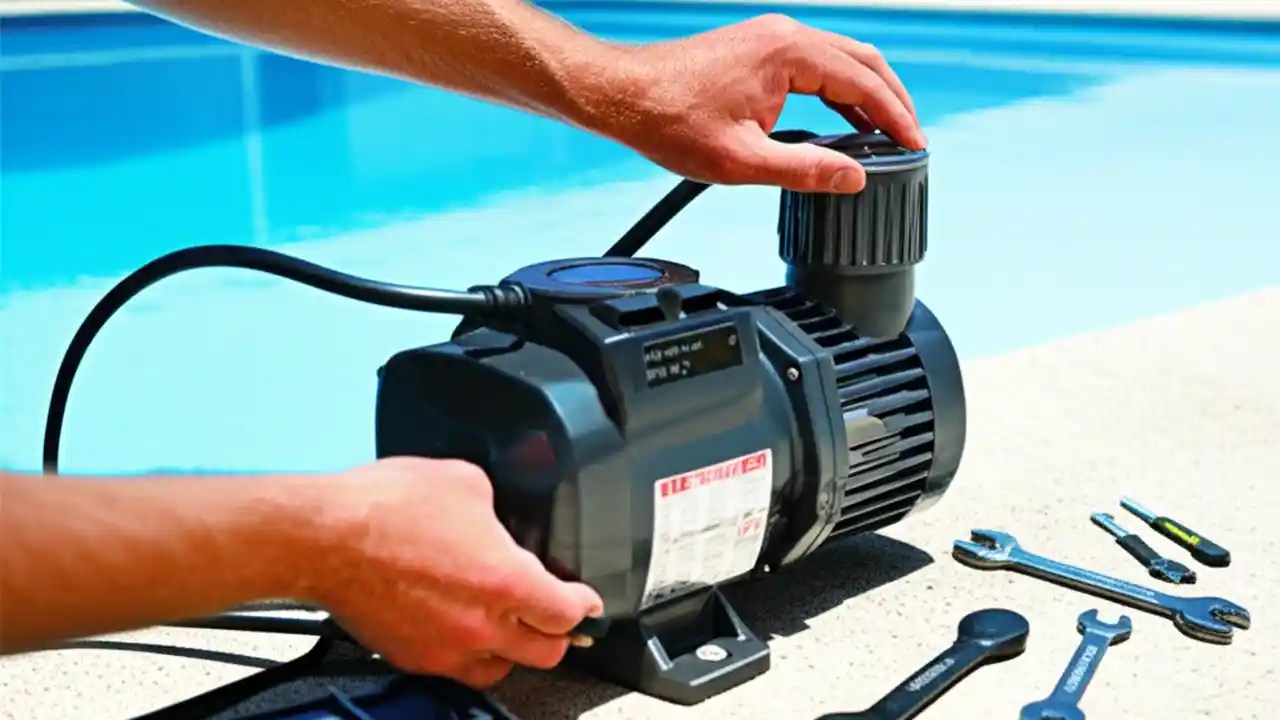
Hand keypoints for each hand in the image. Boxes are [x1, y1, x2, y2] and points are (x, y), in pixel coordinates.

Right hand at [309, 457, 602, 687]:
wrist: (324, 537)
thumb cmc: (385, 508)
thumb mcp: (465, 481)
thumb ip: (495, 507)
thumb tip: (495, 516)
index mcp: (507, 582)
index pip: (568, 612)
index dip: (584, 604)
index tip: (586, 600)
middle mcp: (481, 626)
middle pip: (546, 653)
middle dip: (558, 634)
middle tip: (556, 616)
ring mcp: (445, 648)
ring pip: (501, 669)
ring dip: (512, 650)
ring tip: (508, 626)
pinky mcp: (410, 656)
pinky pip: (455, 668)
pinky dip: (468, 653)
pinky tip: (460, 628)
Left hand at [591, 14, 925, 192]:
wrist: (623, 94)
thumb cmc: (669, 120)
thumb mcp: (742, 160)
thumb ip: (805, 169)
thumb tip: (853, 177)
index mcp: (788, 52)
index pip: (864, 81)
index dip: (896, 116)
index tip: (914, 145)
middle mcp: (784, 34)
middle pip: (862, 61)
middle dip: (892, 100)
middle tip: (910, 139)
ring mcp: (769, 37)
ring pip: (840, 58)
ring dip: (867, 92)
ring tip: (885, 131)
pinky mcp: (756, 48)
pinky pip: (815, 62)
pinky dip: (838, 88)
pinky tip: (843, 117)